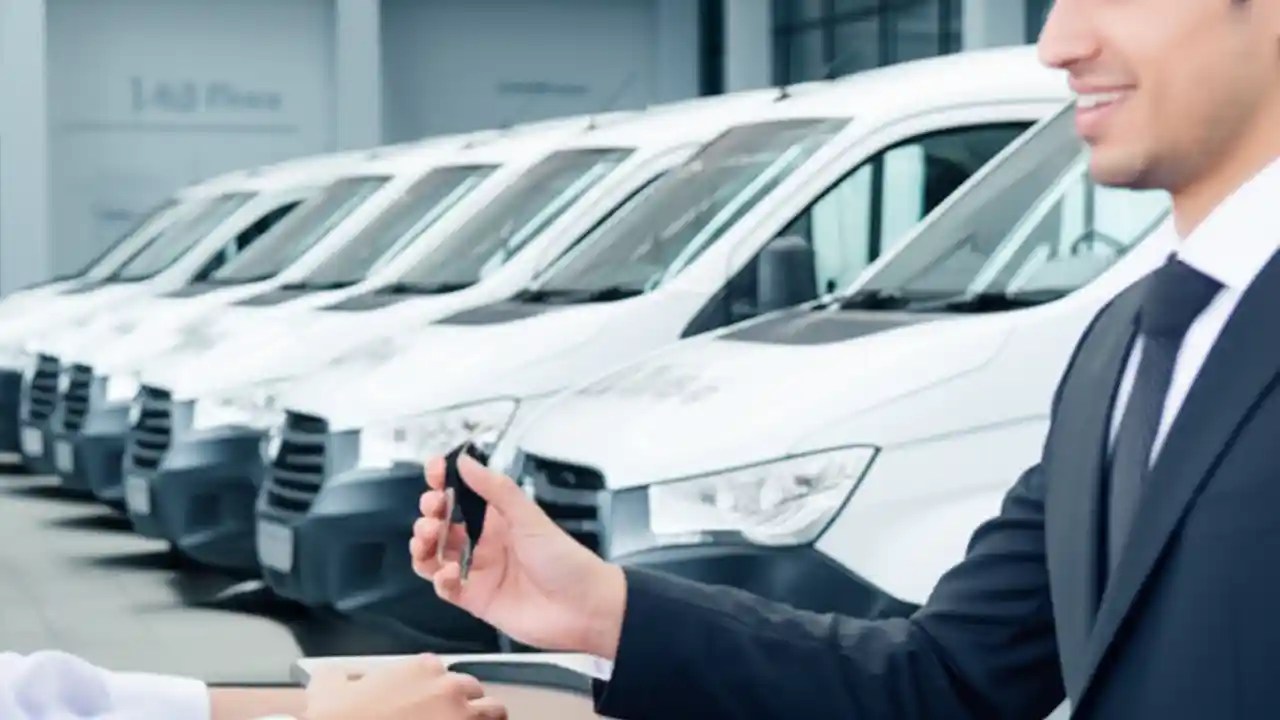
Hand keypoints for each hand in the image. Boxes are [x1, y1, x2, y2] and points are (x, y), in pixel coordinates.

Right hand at [303, 654, 505, 719]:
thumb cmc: (338, 718)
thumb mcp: (326, 689)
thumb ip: (334, 675)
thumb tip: (328, 674)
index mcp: (421, 667)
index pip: (444, 674)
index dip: (437, 692)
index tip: (427, 707)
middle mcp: (448, 687)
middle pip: (474, 691)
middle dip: (465, 705)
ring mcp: (463, 716)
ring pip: (495, 712)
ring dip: (486, 719)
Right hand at [409, 453, 627, 658]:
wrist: (583, 607)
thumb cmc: (566, 560)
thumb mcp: (529, 517)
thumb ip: (496, 489)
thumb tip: (467, 461)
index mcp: (498, 518)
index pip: (461, 494)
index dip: (444, 482)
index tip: (434, 471)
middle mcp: (485, 542)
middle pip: (441, 523)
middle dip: (429, 513)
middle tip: (433, 510)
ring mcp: (479, 570)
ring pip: (434, 554)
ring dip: (423, 544)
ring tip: (428, 537)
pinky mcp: (475, 599)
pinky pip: (444, 587)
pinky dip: (439, 578)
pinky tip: (449, 572)